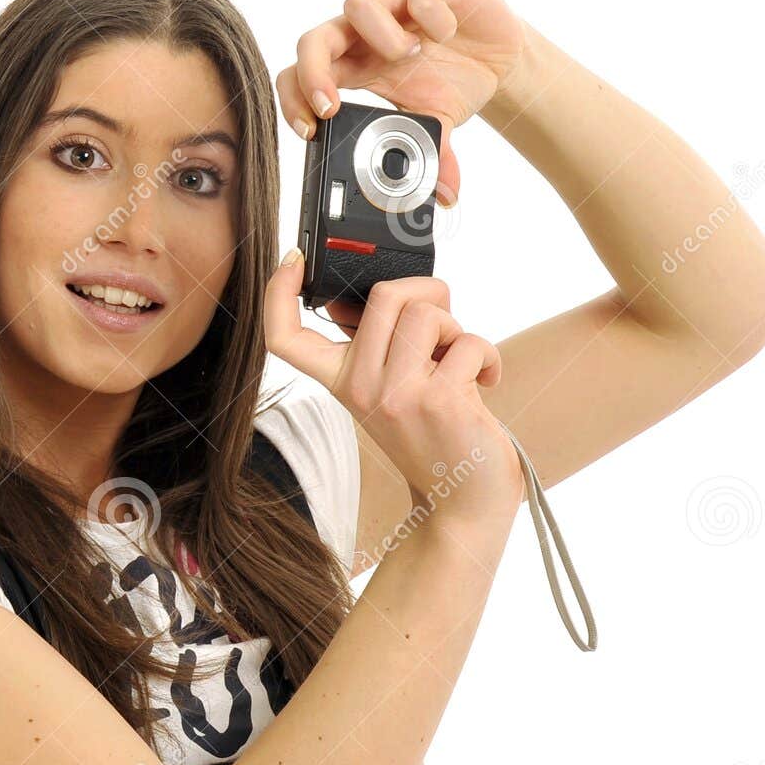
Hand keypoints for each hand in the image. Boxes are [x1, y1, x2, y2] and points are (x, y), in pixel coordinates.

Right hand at [265, 253, 523, 522]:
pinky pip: (469, 342)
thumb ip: (385, 347)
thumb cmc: (437, 439)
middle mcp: (362, 388)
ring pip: (427, 312)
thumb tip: (392, 291)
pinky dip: (486, 356)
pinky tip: (486, 381)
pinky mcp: (440, 400)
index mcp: (343, 382)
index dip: (278, 293)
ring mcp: (398, 395)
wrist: (464, 504)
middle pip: (384, 294)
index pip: (286, 338)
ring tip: (461, 358)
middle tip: (444, 323)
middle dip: (429, 293)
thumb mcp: (393, 393)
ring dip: (456, 327)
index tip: (292, 260)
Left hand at [276, 0, 526, 207]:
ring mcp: (396, 4)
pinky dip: (431, 14)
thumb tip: (445, 196)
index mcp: (356, 69)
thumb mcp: (440, 124)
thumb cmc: (454, 82)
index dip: (295, 100)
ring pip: (356, 4)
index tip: (310, 131)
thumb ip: (434, 156)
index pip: (302, 77)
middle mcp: (365, 35)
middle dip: (312, 73)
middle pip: (313, 40)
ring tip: (412, 57)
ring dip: (381, 38)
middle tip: (331, 105)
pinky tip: (448, 33)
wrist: (500, 55)